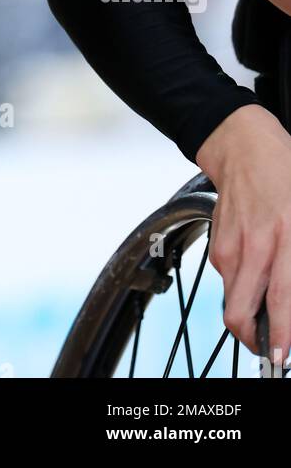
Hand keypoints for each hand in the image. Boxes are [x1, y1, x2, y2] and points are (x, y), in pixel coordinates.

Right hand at [197, 104, 290, 369]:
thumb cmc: (284, 172)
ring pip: (231, 299)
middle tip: (268, 346)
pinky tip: (256, 264)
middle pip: (238, 312)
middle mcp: (255, 245)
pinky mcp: (216, 240)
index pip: (281, 299)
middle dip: (252, 339)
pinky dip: (241, 281)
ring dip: (247, 310)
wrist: (242, 144)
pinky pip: (227, 276)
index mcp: (285, 236)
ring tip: (265, 304)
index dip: (281, 334)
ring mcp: (231, 244)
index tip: (280, 356)